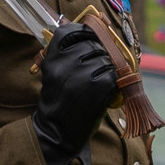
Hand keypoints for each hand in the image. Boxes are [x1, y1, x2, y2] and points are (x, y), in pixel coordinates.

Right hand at [32, 21, 115, 164]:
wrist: (55, 133)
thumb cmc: (58, 103)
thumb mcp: (53, 75)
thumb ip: (67, 57)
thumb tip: (91, 38)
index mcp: (52, 59)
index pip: (70, 32)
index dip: (83, 32)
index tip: (89, 38)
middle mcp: (65, 64)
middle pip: (93, 45)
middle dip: (99, 56)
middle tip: (95, 72)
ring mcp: (81, 75)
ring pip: (105, 60)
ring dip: (107, 71)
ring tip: (98, 84)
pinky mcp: (97, 88)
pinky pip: (112, 76)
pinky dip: (112, 84)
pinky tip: (104, 93)